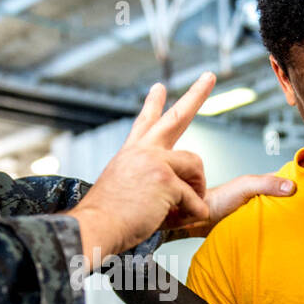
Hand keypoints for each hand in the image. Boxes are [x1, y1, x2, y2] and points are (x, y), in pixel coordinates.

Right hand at [68, 74, 214, 268]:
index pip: (144, 123)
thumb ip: (140, 180)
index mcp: (131, 154)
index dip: (153, 104)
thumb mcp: (120, 188)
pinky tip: (176, 222)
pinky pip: (195, 199)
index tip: (160, 87)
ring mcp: (155, 162)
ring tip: (185, 207)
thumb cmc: (106, 219)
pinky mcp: (166, 180)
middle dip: (196, 94)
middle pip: (177, 116)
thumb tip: (162, 189)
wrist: (94, 227)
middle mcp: (143, 151)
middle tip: (209, 75)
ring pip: (195, 165)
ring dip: (197, 189)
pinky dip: (191, 214)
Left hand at [163, 173, 296, 240]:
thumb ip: (266, 184)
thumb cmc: (220, 200)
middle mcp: (266, 197)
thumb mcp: (246, 187)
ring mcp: (262, 213)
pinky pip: (274, 228)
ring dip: (292, 220)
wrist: (200, 220)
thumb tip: (291, 187)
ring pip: (283, 215)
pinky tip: (289, 236)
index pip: (291, 179)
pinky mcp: (257, 227)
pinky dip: (281, 231)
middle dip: (302, 204)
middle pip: (290, 199)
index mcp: (265, 183)